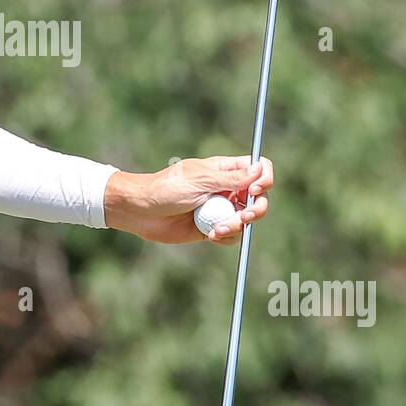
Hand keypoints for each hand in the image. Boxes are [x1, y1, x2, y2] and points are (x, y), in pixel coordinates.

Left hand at [103, 155, 274, 245]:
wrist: (141, 211)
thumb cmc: (167, 189)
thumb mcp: (201, 180)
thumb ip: (232, 179)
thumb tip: (260, 169)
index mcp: (225, 170)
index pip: (258, 168)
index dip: (264, 179)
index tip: (254, 190)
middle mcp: (226, 188)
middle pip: (259, 197)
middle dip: (256, 209)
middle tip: (244, 217)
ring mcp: (220, 208)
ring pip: (246, 219)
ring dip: (236, 226)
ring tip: (215, 230)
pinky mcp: (212, 227)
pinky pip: (232, 234)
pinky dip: (226, 237)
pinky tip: (209, 235)